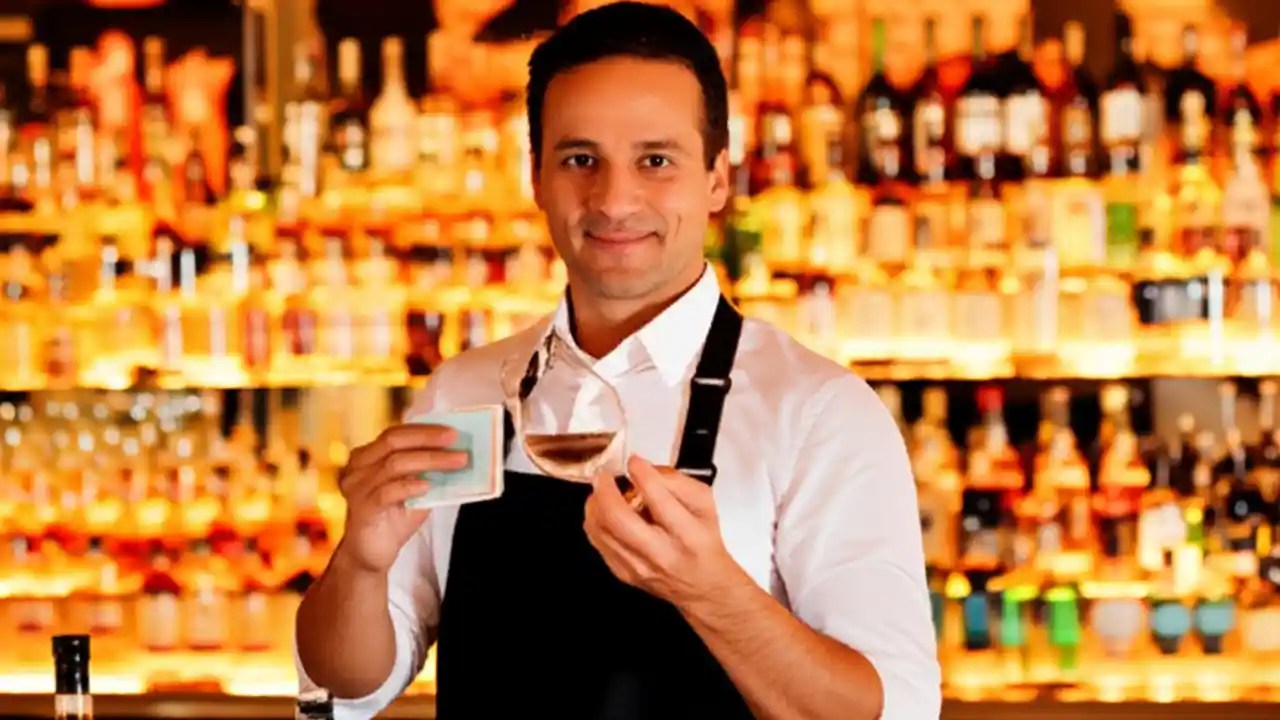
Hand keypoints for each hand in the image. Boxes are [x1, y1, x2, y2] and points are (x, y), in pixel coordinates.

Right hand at [336, 424, 468, 573]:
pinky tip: (429, 485)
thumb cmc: (393, 519)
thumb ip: (427, 471)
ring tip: (456, 462)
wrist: (371, 555)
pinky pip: (388, 492)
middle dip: (428, 438)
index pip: (395, 434)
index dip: (424, 430)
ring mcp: (357, 488)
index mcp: (366, 457)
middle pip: (393, 441)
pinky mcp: (362, 509)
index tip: (452, 431)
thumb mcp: (413, 489)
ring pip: (394, 464)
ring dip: (430, 460)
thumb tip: (458, 454)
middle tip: (455, 440)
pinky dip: (411, 486)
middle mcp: (357, 468)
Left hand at [583, 455, 742, 608]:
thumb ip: (677, 482)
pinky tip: (604, 511)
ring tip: (603, 490)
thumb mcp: (704, 505)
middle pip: (619, 519)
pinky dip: (596, 520)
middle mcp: (661, 554)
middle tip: (605, 475)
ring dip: (596, 503)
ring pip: (601, 530)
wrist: (702, 585)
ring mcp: (639, 567)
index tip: (635, 462)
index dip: (642, 474)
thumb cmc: (702, 544)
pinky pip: (597, 542)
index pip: (660, 500)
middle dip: (606, 489)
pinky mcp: (624, 573)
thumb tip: (647, 469)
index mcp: (687, 535)